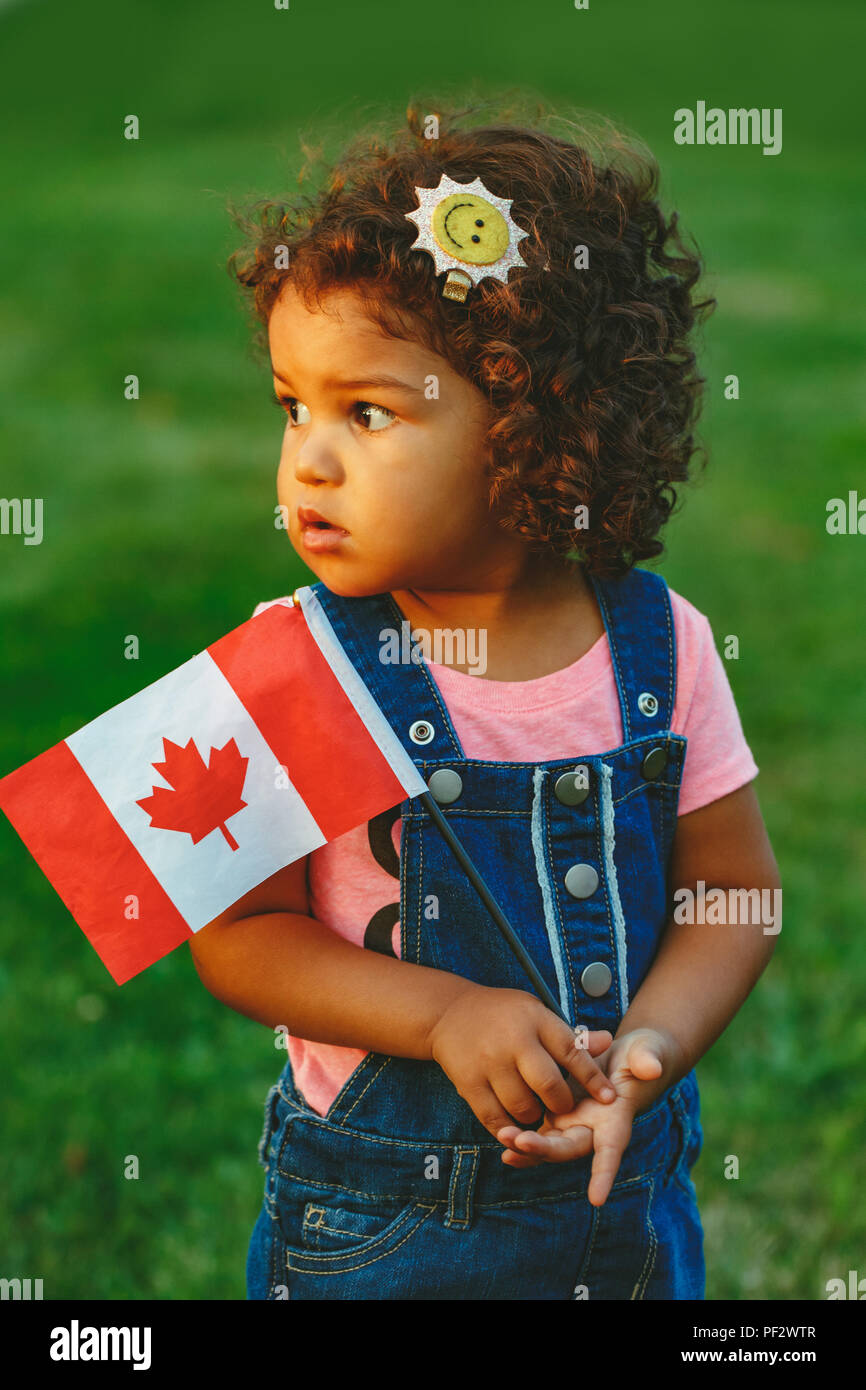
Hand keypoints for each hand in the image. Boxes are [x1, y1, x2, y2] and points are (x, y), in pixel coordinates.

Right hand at [426, 984, 616, 1142]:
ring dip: (534, 1116)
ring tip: (534, 1106)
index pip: (572, 1052)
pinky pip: (495, 1119)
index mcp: (535, 1020)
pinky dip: (509, 1127)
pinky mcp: (469, 1083)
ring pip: (523, 1107)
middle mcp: (513, 1041)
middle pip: (549, 1085)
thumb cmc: (505, 1015)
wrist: (449, 1013)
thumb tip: (608, 1043)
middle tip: (561, 1106)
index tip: (610, 1099)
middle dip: (561, 1104)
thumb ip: (569, 1035)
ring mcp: (489, 1063)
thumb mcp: (538, 1013)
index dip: (593, 1078)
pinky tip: (514, 1122)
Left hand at [495, 1027, 682, 1205]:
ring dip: (524, 1144)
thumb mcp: (648, 1053)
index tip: (596, 1199)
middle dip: (544, 1150)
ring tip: (503, 1136)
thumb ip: (649, 1061)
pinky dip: (520, 1133)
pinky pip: (535, 1127)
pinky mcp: (555, 1110)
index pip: (611, 1151)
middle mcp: (592, 1128)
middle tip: (520, 1142)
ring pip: (547, 1143)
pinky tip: (501, 1132)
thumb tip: (651, 1068)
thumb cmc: (642, 1055)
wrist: (623, 1052)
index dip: (604, 1174)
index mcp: (616, 1120)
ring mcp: (572, 1122)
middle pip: (568, 1148)